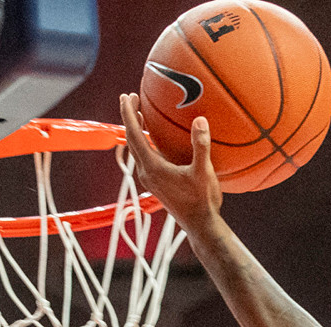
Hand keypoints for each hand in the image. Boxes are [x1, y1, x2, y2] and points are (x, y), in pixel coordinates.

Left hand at [118, 93, 222, 229]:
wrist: (200, 225)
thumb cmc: (202, 201)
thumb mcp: (203, 172)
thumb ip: (201, 145)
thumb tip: (200, 121)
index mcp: (153, 167)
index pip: (134, 135)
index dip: (129, 114)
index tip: (127, 96)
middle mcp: (146, 172)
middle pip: (131, 140)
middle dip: (129, 118)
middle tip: (131, 99)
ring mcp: (150, 179)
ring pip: (136, 149)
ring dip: (136, 130)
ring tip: (139, 115)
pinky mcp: (156, 183)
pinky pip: (145, 157)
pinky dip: (145, 143)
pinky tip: (154, 140)